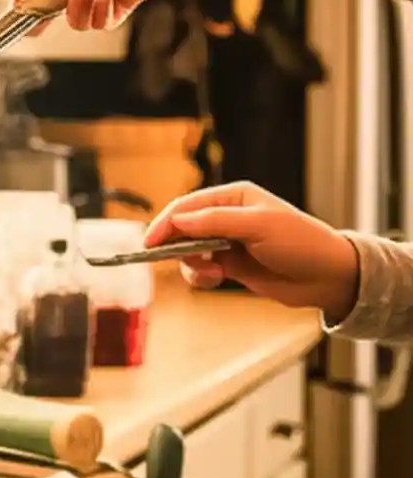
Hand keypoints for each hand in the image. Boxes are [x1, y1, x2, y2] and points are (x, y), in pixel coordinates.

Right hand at [144, 182, 360, 319]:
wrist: (327, 277)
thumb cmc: (300, 243)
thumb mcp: (258, 226)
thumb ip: (215, 221)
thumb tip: (177, 221)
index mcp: (234, 198)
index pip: (188, 206)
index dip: (166, 223)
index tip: (150, 243)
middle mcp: (227, 217)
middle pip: (183, 229)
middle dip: (176, 246)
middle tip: (170, 261)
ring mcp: (227, 242)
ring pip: (188, 252)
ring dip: (191, 264)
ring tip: (211, 273)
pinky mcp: (230, 265)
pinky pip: (201, 270)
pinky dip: (201, 277)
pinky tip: (217, 280)